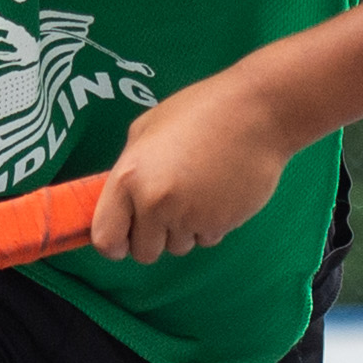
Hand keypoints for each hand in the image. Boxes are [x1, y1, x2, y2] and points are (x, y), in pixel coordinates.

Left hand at [89, 63, 291, 263]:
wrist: (257, 113)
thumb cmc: (200, 111)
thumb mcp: (146, 129)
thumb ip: (127, 170)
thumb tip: (119, 202)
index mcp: (130, 177)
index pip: (105, 238)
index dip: (113, 243)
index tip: (122, 238)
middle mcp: (156, 203)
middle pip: (144, 252)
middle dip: (153, 236)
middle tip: (167, 207)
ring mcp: (190, 216)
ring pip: (178, 247)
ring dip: (183, 230)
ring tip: (197, 190)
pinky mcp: (221, 224)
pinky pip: (206, 239)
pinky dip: (209, 224)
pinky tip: (218, 192)